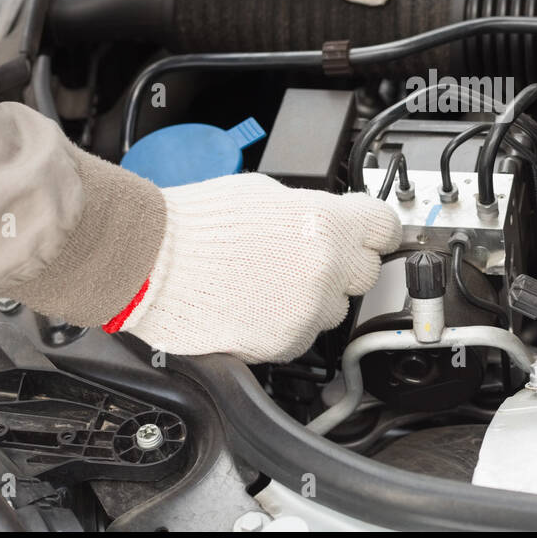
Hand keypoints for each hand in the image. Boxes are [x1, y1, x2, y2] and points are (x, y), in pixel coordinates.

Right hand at [111, 174, 401, 362]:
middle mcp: (324, 268)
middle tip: (305, 257)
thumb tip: (334, 220)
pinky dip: (288, 324)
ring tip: (270, 281)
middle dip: (343, 264)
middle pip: (365, 272)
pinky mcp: (283, 343)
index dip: (377, 231)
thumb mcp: (265, 194)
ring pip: (335, 309)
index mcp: (324, 222)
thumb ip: (312, 210)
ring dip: (315, 298)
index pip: (386, 228)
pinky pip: (304, 336)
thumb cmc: (195, 223)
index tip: (374, 235)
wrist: (150, 262)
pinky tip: (256, 304)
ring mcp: (306, 310)